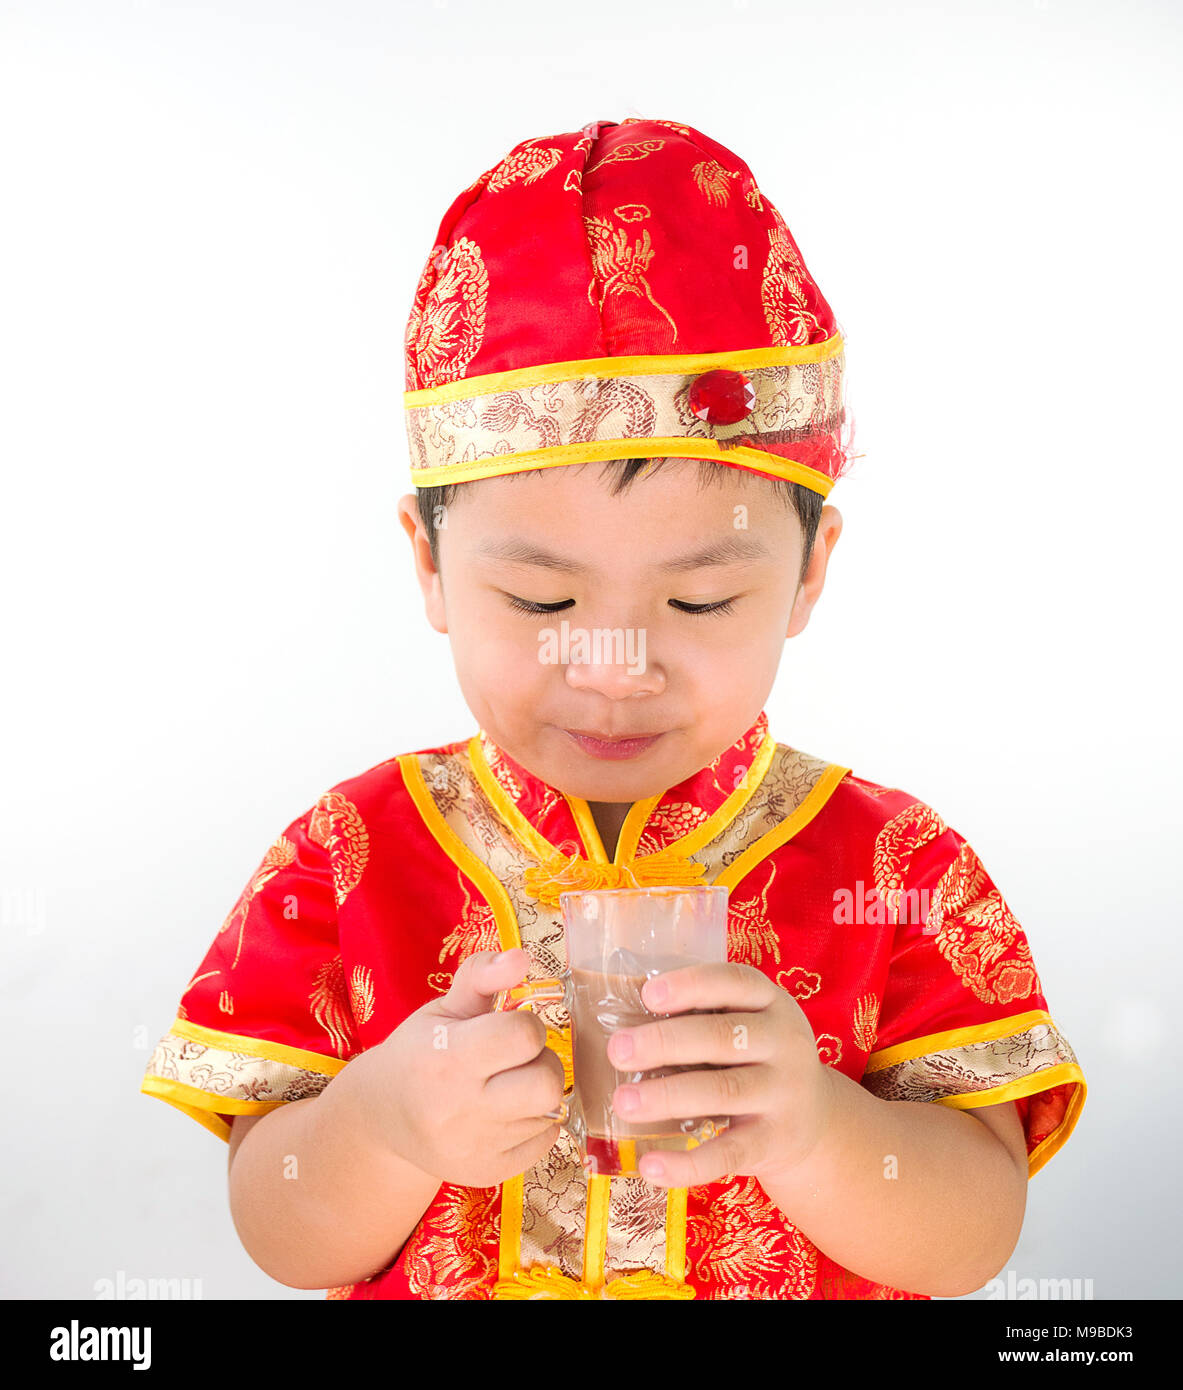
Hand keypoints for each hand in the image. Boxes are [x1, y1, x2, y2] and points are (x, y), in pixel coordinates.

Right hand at [344, 947, 565, 1187]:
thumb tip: (523, 957)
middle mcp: (460, 1109)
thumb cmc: (419, 1051)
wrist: (381, 1117)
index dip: (525, 1025)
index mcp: (446, 1058)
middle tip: (517, 1058)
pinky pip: (546, 1140)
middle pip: (547, 1082)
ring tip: (507, 1085)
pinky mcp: (488, 1173)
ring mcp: (475, 1147)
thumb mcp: (443, 1007)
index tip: (508, 1027)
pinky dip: (535, 1123)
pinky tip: (505, 1113)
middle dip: (542, 1061)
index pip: (523, 1035)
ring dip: (538, 1092)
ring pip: (549, 1110)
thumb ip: (484, 974)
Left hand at [605, 961, 836, 1188]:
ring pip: (722, 1091)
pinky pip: (728, 1153)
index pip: (735, 982)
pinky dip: (687, 1164)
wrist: (816, 1119)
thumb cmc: (757, 1058)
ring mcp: (783, 1094)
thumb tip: (622, 1022)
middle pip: (722, 1037)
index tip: (648, 994)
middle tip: (617, 1050)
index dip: (692, 985)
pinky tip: (650, 1166)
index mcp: (772, 1002)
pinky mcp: (773, 1142)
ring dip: (667, 1096)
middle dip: (664, 1042)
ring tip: (623, 1101)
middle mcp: (784, 1043)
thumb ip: (702, 1015)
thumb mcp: (748, 1023)